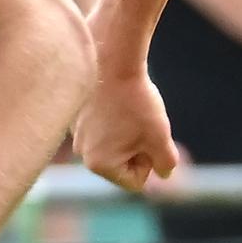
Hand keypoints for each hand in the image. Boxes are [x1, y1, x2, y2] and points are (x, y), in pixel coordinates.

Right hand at [76, 69, 180, 193]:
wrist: (112, 61)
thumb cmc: (137, 102)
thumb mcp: (160, 137)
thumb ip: (165, 164)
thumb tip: (163, 174)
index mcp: (99, 165)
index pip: (135, 181)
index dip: (149, 161)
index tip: (147, 135)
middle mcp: (82, 154)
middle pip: (122, 164)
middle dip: (136, 147)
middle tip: (140, 121)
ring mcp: (76, 135)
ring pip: (113, 145)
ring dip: (126, 133)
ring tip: (128, 109)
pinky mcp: (76, 117)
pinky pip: (102, 129)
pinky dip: (112, 120)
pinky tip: (116, 101)